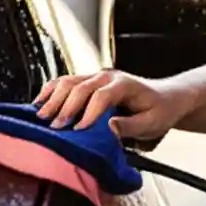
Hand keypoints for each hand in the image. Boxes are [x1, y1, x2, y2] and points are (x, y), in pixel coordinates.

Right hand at [32, 70, 193, 141]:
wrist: (166, 98)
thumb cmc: (160, 111)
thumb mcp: (151, 123)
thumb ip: (130, 126)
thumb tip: (108, 127)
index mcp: (124, 84)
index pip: (101, 96)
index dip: (88, 112)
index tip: (78, 129)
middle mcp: (107, 76)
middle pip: (80, 86)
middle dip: (66, 107)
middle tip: (55, 128)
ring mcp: (96, 77)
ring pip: (69, 81)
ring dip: (54, 98)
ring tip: (42, 117)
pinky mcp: (89, 82)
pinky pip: (65, 82)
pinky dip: (51, 91)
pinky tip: (39, 103)